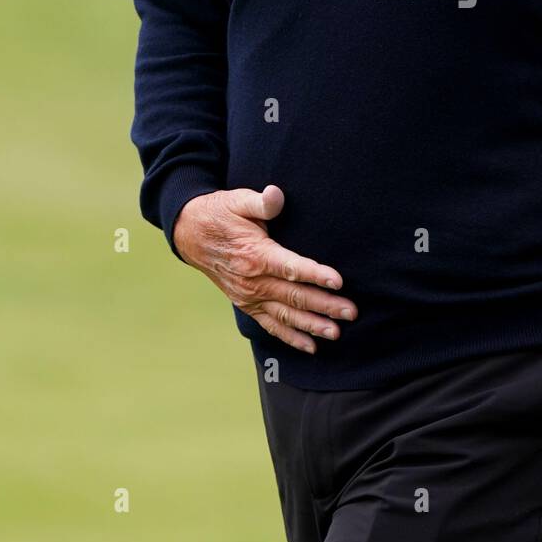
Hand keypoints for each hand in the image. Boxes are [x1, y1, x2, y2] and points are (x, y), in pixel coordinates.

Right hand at [172, 184, 356, 352]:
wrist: (191, 235)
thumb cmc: (220, 214)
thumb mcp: (238, 200)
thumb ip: (261, 201)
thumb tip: (276, 194)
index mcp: (255, 255)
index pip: (290, 268)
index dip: (315, 274)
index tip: (338, 281)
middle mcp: (252, 281)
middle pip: (294, 296)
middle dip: (324, 305)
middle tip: (350, 312)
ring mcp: (249, 296)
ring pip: (285, 315)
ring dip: (312, 325)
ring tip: (336, 333)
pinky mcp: (246, 304)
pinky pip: (270, 325)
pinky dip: (290, 337)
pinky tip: (311, 347)